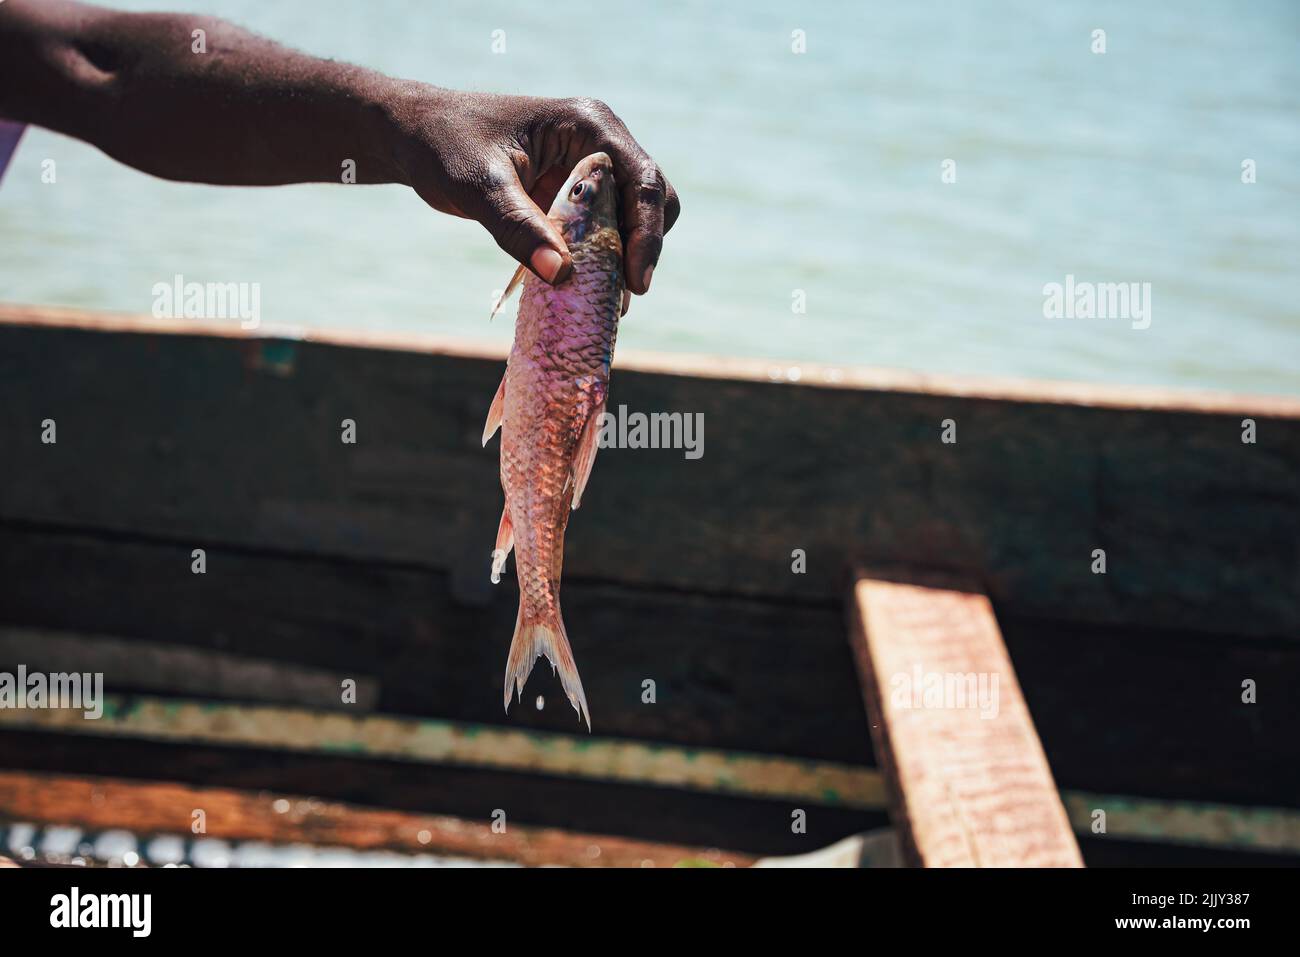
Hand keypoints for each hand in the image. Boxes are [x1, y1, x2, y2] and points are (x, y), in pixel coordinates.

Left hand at [390, 87, 679, 297]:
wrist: (416, 137)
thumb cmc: (445, 146)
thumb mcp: (480, 187)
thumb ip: (519, 228)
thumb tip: (564, 277)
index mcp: (589, 125)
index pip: (644, 180)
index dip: (648, 234)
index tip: (636, 282)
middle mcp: (599, 143)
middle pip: (651, 202)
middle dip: (642, 249)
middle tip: (622, 295)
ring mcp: (588, 169)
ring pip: (632, 220)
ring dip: (623, 259)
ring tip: (604, 302)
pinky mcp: (572, 194)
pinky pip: (603, 230)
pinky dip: (601, 261)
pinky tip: (584, 291)